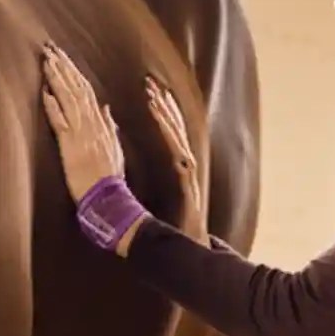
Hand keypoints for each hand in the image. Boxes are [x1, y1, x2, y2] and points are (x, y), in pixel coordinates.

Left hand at [41, 42, 125, 202]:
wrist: (107, 197)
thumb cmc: (110, 176)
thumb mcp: (114, 147)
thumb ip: (108, 125)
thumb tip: (105, 108)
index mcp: (100, 123)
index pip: (86, 91)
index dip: (74, 73)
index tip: (64, 58)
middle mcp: (91, 124)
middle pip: (76, 89)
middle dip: (64, 68)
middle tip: (51, 49)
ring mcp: (80, 133)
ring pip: (68, 99)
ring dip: (57, 79)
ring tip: (47, 61)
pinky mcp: (70, 145)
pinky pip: (60, 122)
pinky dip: (53, 106)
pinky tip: (45, 91)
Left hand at [145, 76, 207, 244]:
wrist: (189, 252)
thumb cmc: (173, 227)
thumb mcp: (162, 198)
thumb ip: (158, 180)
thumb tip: (145, 168)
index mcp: (178, 167)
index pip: (170, 133)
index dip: (162, 112)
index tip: (151, 93)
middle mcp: (185, 165)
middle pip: (176, 128)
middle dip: (165, 105)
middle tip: (152, 83)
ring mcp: (189, 171)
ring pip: (178, 135)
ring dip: (166, 114)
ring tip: (154, 95)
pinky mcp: (188, 180)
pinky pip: (178, 151)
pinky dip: (170, 134)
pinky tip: (161, 122)